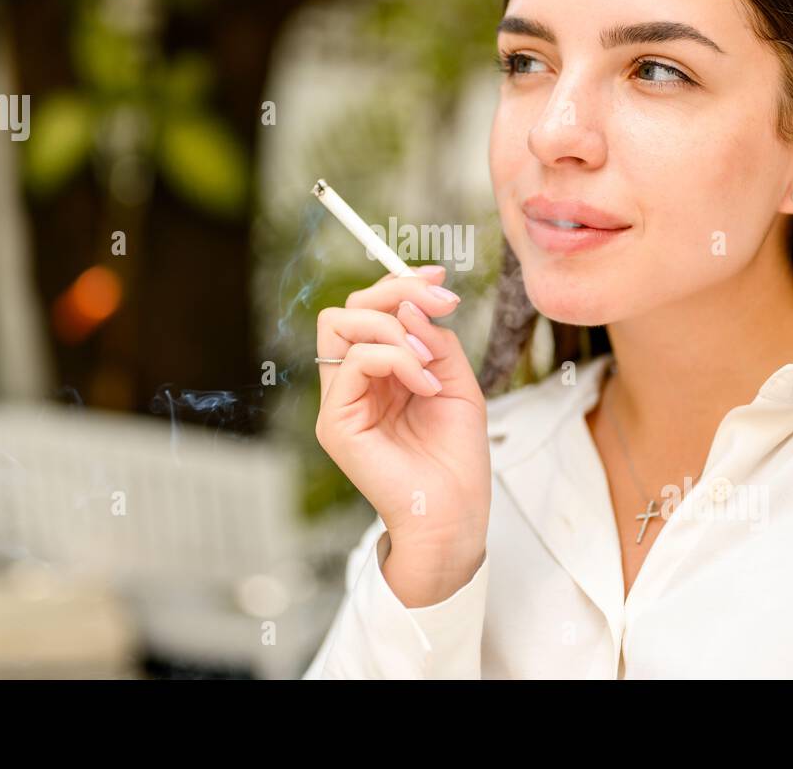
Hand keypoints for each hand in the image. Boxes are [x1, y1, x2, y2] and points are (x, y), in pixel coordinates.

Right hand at [314, 265, 489, 602]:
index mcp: (380, 372)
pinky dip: (395, 359)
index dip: (399, 283)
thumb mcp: (457, 382)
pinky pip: (354, 361)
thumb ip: (434, 341)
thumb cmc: (456, 458)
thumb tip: (408, 308)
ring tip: (429, 360)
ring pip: (339, 325)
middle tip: (439, 304)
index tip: (438, 278)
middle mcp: (354, 383)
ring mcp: (340, 401)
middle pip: (348, 307)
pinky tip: (425, 384)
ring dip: (393, 327)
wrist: (454, 514)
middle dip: (395, 292)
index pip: (370, 310)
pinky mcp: (335, 422)